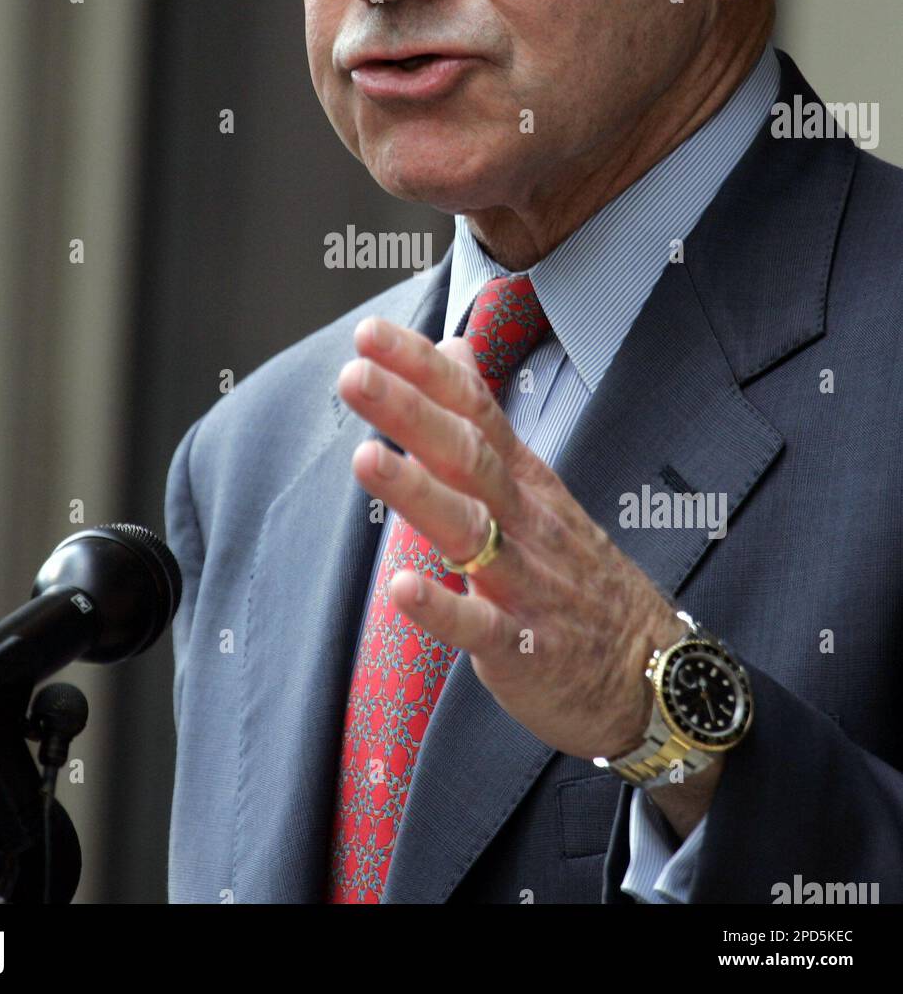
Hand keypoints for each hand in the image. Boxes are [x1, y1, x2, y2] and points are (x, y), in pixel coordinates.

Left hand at [338, 316, 683, 765]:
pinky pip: (482, 628)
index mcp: (523, 479)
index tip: (370, 335)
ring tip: (365, 459)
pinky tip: (401, 588)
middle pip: (467, 455)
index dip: (423, 370)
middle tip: (355, 374)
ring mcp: (526, 583)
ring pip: (471, 530)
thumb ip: (485, 420)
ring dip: (418, 493)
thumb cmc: (575, 571)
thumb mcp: (536, 484)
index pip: (472, 409)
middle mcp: (524, 520)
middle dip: (411, 413)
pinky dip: (443, 609)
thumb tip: (451, 347)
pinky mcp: (525, 649)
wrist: (653, 672)